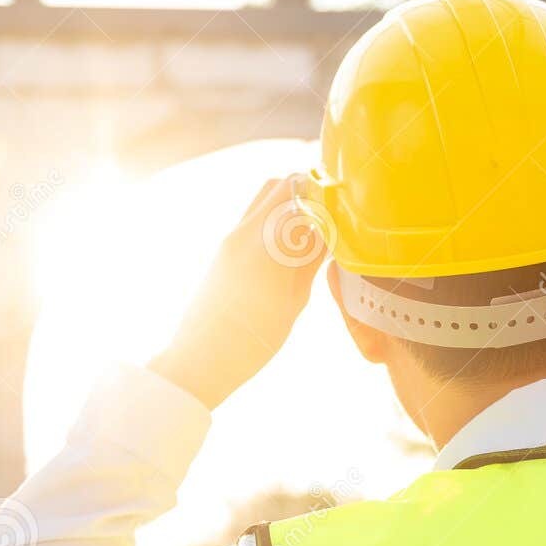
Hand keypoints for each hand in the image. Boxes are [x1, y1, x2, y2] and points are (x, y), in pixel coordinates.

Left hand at [149, 175, 328, 409]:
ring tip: (311, 232)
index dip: (329, 199)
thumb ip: (310, 260)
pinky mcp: (222, 251)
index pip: (305, 195)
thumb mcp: (293, 302)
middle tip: (331, 217)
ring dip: (289, 203)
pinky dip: (274, 219)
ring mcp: (230, 239)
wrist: (200, 360)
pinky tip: (290, 247)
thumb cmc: (252, 340)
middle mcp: (245, 232)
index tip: (346, 214)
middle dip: (309, 192)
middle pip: (282, 186)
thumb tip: (330, 232)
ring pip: (263, 198)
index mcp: (268, 244)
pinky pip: (252, 218)